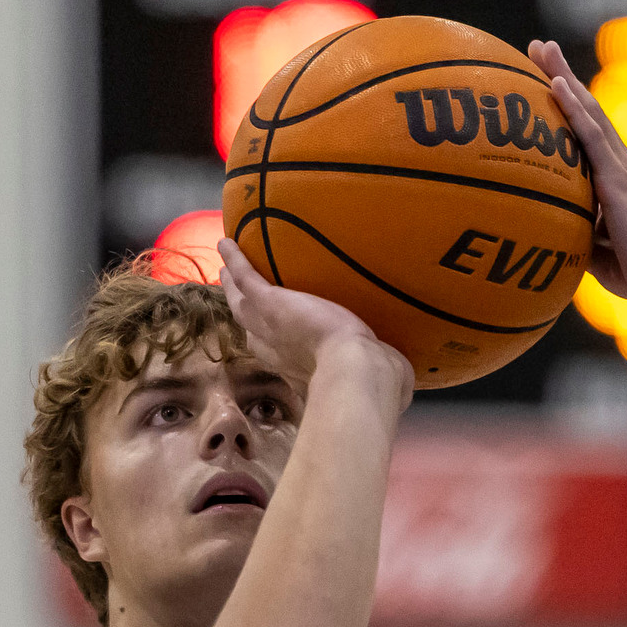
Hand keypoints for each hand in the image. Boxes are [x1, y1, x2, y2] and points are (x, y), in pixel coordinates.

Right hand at [216, 238, 412, 397]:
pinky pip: (247, 277)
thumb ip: (378, 374)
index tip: (266, 333)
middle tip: (234, 294)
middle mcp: (276, 351)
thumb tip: (401, 384)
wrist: (356, 374)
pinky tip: (226, 242)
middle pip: (250, 327)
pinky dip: (235, 260)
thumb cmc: (371, 382)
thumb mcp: (370, 378)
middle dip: (243, 311)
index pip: (277, 353)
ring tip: (225, 268)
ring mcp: (269, 326)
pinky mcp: (271, 303)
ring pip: (242, 302)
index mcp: (297, 369)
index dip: (269, 340)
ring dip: (232, 285)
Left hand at [529, 39, 626, 315]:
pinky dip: (573, 108)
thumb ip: (575, 233)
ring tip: (541, 48)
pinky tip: (553, 84)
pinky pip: (592, 136)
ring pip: (590, 112)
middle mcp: (622, 166)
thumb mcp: (595, 251)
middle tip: (539, 46)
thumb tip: (544, 234)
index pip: (588, 132)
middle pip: (588, 110)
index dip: (569, 102)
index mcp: (618, 181)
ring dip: (563, 77)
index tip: (545, 77)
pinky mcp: (620, 180)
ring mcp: (623, 170)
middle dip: (563, 75)